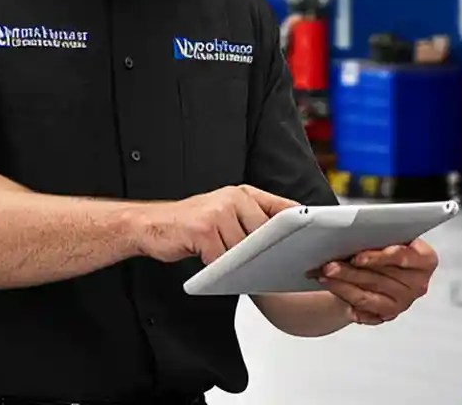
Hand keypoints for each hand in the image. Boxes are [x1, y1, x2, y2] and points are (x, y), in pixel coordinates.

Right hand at [134, 185, 299, 264]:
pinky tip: (211, 264)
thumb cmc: (189, 227)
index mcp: (243, 193)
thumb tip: (285, 246)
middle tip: (270, 268)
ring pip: (247, 250)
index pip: (285, 209)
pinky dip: (220, 267)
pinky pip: (225, 258)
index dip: (301, 228)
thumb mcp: (224, 217)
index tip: (313, 245)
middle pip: (268, 235)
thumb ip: (250, 224)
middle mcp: (233, 198)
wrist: (148, 225)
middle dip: (267, 255)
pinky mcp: (204, 230)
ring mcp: (219, 212)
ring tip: (230, 265)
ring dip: (240, 264)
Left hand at [309, 239, 438, 324]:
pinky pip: (365, 311)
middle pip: (380, 278)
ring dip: (343, 286)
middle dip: (350, 272)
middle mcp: (418, 283)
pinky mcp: (388, 314)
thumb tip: (330, 220)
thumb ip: (372, 228)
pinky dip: (346, 300)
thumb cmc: (383, 246)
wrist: (380, 266)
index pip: (403, 257)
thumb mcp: (384, 233)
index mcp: (424, 259)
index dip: (379, 258)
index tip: (356, 257)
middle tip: (328, 267)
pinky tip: (333, 291)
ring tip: (324, 276)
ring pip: (368, 296)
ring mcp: (404, 302)